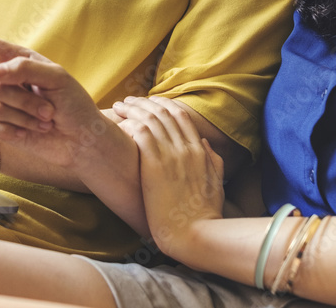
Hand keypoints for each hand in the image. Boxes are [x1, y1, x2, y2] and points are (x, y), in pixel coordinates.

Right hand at [0, 18, 115, 169]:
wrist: (80, 141)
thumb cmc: (74, 105)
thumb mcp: (57, 77)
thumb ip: (24, 68)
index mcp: (19, 61)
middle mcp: (7, 81)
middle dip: (28, 100)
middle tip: (50, 109)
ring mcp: (1, 105)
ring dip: (27, 116)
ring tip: (46, 120)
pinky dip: (15, 132)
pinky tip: (31, 134)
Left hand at [113, 96, 225, 256]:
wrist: (195, 234)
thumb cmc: (204, 215)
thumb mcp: (217, 184)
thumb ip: (214, 160)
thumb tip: (205, 142)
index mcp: (200, 151)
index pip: (180, 116)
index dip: (164, 104)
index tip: (150, 102)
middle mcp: (186, 148)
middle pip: (163, 112)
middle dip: (143, 102)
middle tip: (128, 101)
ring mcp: (171, 155)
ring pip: (150, 118)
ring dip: (132, 108)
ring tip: (119, 106)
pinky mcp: (155, 165)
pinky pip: (141, 132)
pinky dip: (131, 121)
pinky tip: (120, 120)